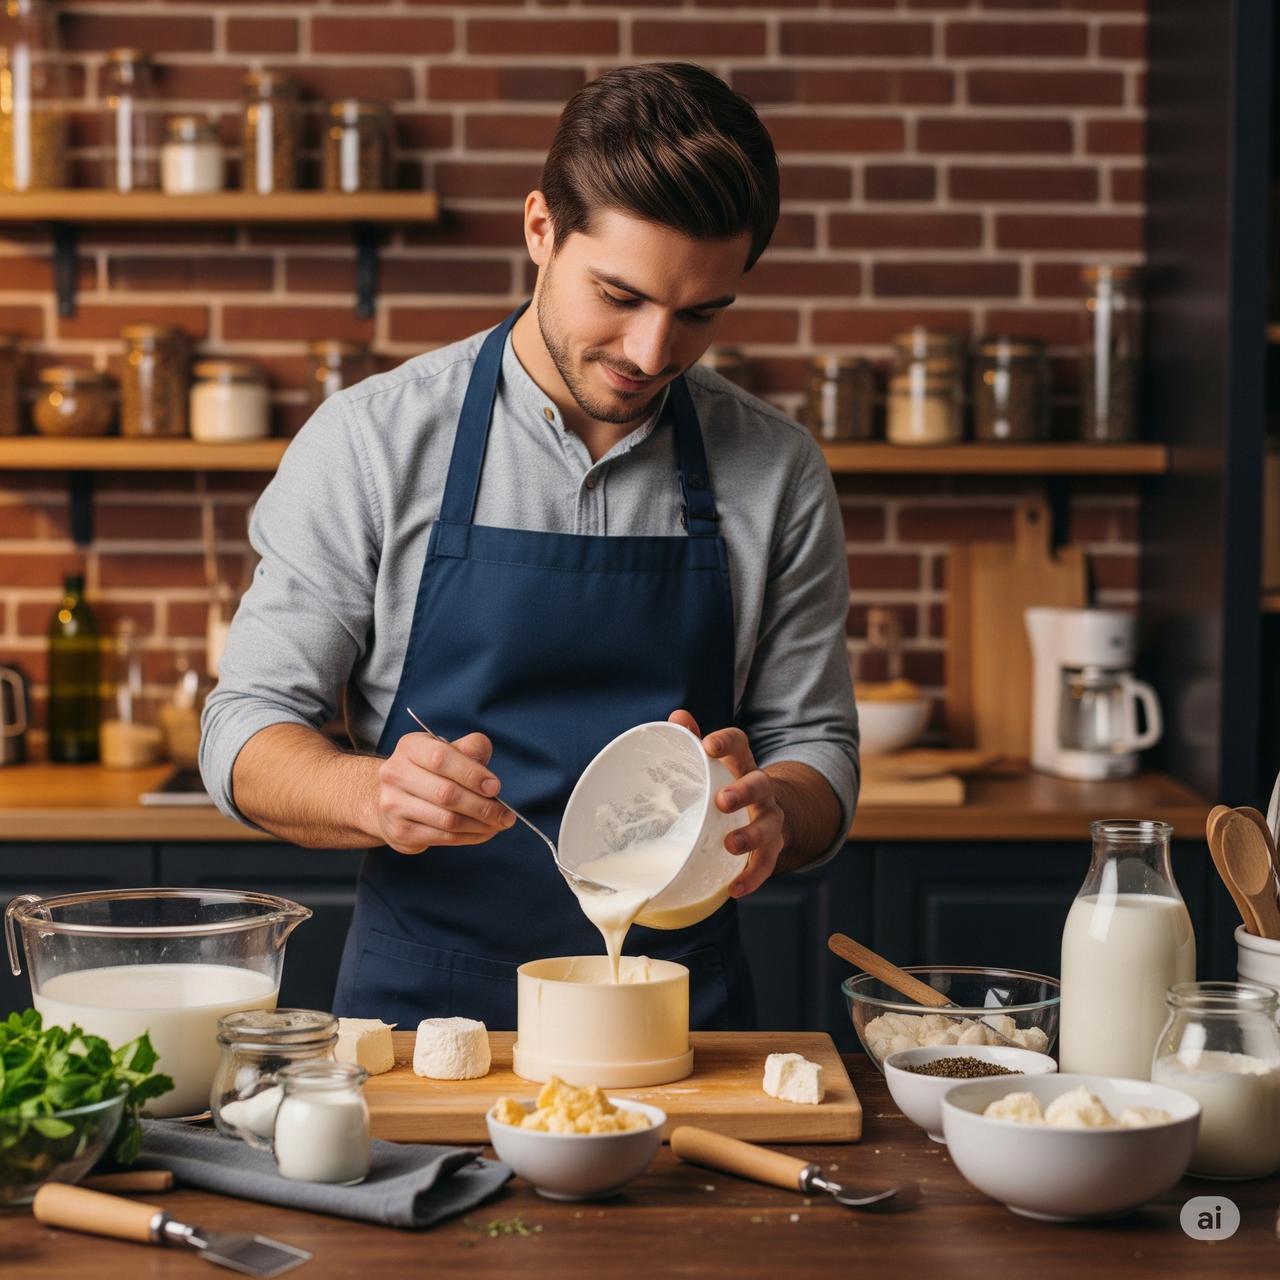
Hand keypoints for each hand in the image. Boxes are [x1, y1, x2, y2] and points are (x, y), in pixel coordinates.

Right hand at [376, 729, 515, 853]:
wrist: (392, 798)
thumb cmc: (430, 771)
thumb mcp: (447, 750)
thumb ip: (469, 748)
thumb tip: (487, 771)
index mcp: (410, 747)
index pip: (442, 758)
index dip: (472, 774)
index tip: (495, 787)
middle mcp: (395, 774)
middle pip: (446, 794)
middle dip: (483, 806)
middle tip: (506, 814)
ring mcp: (394, 805)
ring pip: (447, 820)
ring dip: (480, 825)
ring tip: (499, 823)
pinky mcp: (400, 831)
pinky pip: (443, 838)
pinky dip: (470, 837)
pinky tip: (484, 832)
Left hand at [667, 710, 785, 897]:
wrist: (775, 811)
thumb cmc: (730, 783)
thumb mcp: (716, 763)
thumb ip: (693, 741)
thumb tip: (675, 718)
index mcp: (742, 764)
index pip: (740, 745)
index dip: (727, 743)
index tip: (710, 745)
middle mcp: (762, 789)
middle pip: (760, 785)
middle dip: (743, 792)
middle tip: (722, 800)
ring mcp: (770, 819)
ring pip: (768, 826)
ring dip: (751, 835)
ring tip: (731, 845)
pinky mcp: (772, 848)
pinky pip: (766, 864)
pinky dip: (752, 877)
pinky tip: (735, 889)